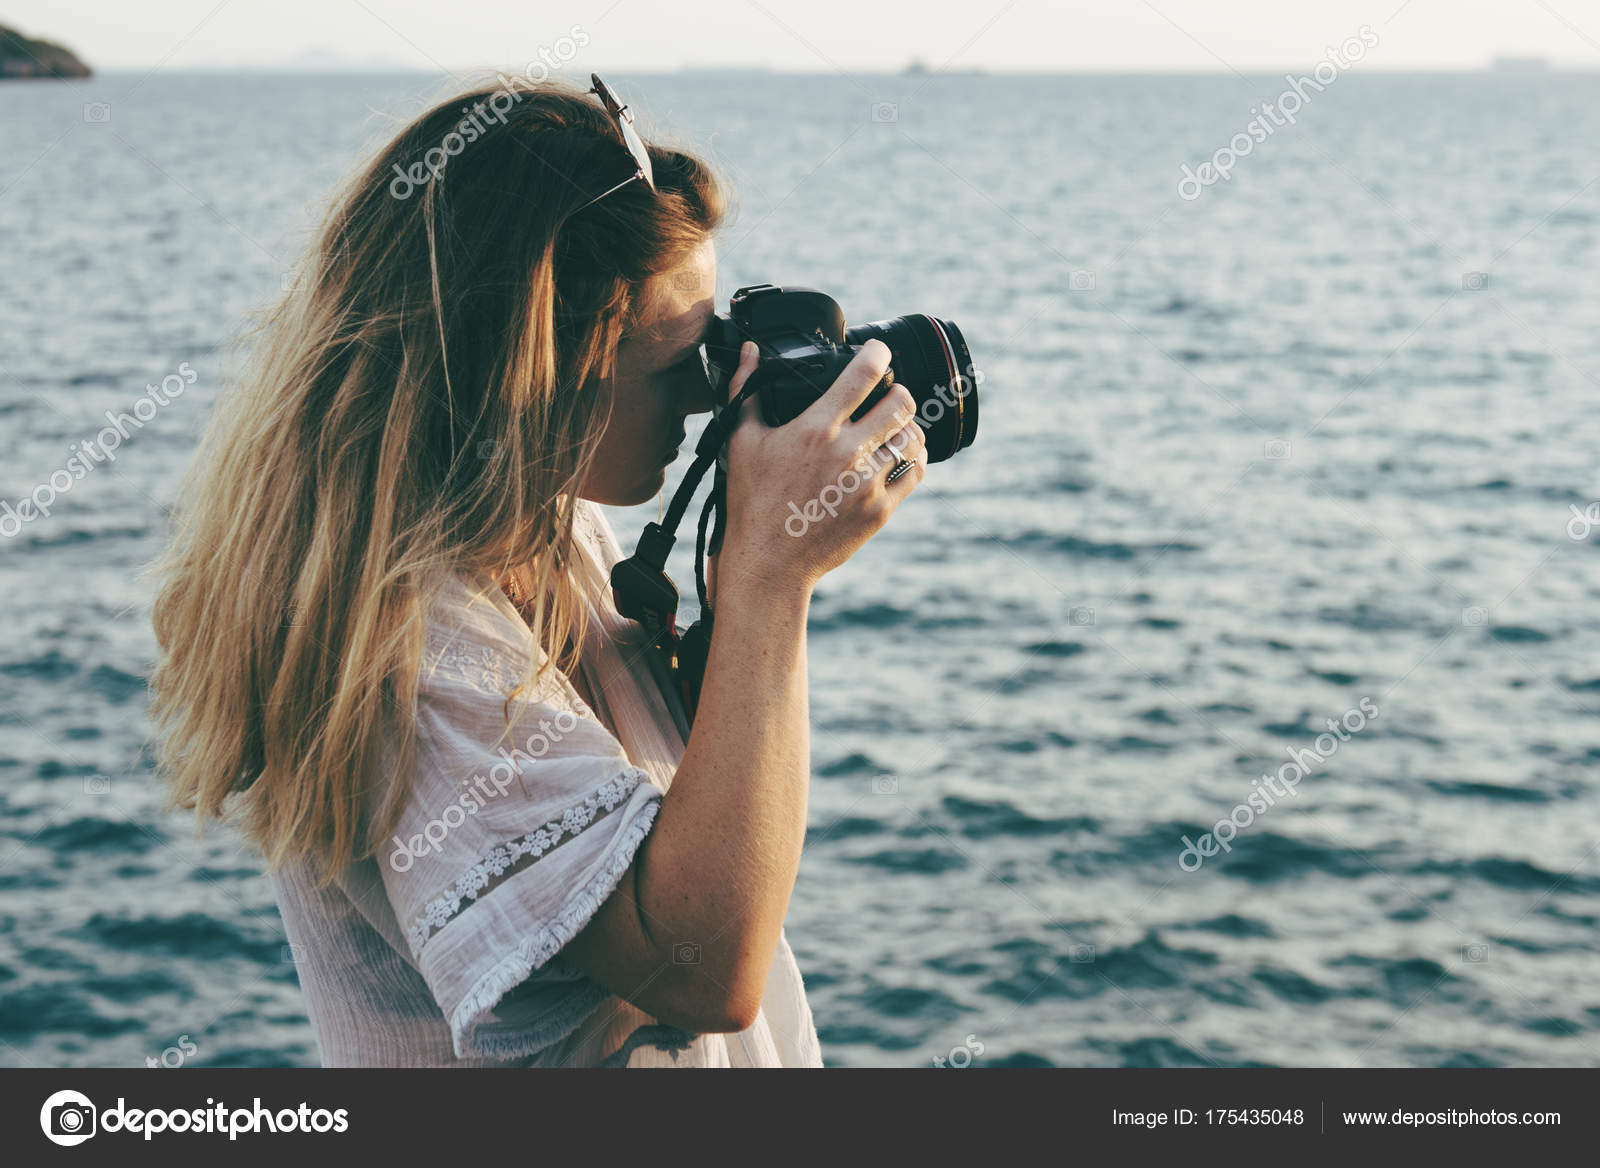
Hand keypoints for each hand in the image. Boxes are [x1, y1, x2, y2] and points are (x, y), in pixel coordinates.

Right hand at [713, 339, 925, 596]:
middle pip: (902, 402)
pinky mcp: (880, 509)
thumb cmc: (751, 501)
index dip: (878, 353)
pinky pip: (915, 471)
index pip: (864, 374)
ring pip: (913, 437)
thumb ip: (746, 388)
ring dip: (907, 425)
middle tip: (888, 394)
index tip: (878, 351)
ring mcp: (868, 483)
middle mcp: (847, 453)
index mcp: (815, 430)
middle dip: (898, 391)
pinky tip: (901, 454)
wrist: (769, 563)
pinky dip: (913, 457)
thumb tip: (750, 349)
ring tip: (895, 426)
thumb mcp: (741, 440)